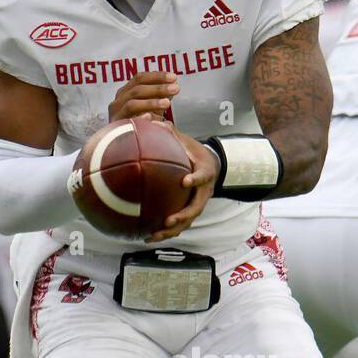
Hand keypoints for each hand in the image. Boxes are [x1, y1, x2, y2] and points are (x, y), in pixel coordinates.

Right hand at [108, 72, 178, 122]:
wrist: (130, 144)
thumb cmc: (144, 121)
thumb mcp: (152, 105)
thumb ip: (160, 93)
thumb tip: (173, 82)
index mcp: (126, 92)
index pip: (140, 78)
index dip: (157, 76)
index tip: (174, 77)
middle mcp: (118, 101)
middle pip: (137, 89)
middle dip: (158, 88)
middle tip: (176, 89)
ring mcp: (115, 115)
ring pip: (132, 104)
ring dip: (151, 102)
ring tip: (167, 104)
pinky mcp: (116, 128)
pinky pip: (128, 122)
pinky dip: (139, 118)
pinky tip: (150, 117)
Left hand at [148, 124, 217, 242]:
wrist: (209, 165)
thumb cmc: (193, 152)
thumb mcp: (186, 141)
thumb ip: (171, 133)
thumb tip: (151, 120)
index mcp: (205, 172)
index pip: (204, 176)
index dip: (196, 179)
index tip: (186, 181)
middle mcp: (204, 191)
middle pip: (197, 207)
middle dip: (183, 215)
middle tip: (169, 220)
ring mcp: (198, 203)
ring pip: (188, 221)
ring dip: (172, 230)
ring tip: (154, 235)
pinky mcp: (189, 212)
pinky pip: (179, 225)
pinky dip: (165, 232)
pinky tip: (147, 236)